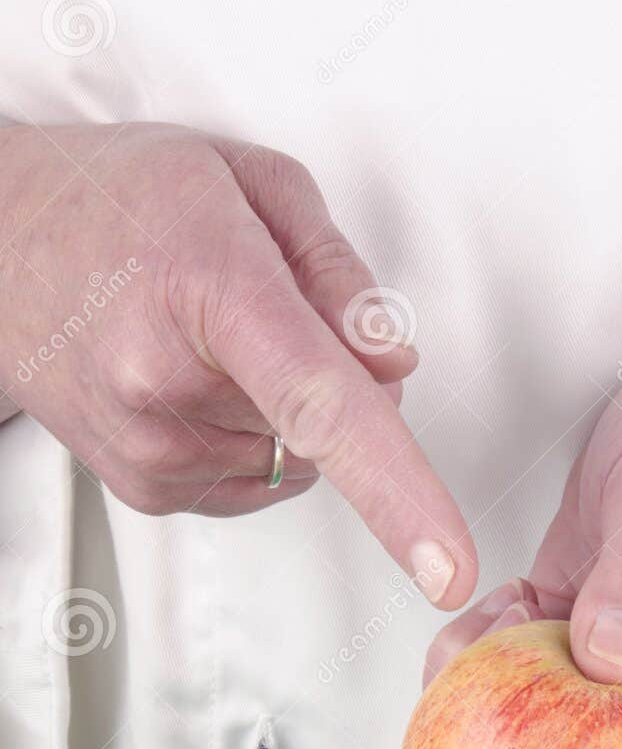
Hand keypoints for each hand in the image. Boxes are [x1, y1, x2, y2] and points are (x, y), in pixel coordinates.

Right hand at [0, 122, 474, 604]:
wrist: (0, 240)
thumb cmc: (124, 200)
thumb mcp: (250, 181)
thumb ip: (339, 274)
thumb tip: (394, 366)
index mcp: (210, 290)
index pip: (323, 406)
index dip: (400, 492)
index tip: (449, 566)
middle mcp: (169, 384)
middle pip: (326, 422)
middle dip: (329, 372)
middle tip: (254, 303)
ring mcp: (153, 449)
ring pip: (295, 457)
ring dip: (282, 407)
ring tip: (204, 333)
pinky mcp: (149, 490)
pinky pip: (258, 480)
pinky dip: (252, 437)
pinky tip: (196, 381)